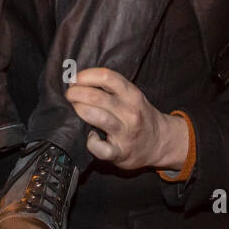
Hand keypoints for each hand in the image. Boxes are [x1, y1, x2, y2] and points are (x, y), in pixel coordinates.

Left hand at [65, 67, 189, 172]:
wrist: (159, 142)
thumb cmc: (140, 116)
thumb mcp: (132, 97)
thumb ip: (112, 88)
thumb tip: (79, 79)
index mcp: (132, 95)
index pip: (107, 77)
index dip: (86, 76)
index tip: (76, 79)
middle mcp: (130, 112)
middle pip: (97, 97)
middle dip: (76, 94)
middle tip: (69, 95)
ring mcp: (125, 133)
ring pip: (97, 117)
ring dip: (80, 111)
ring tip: (74, 110)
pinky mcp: (120, 153)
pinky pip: (100, 148)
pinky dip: (90, 142)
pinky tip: (90, 137)